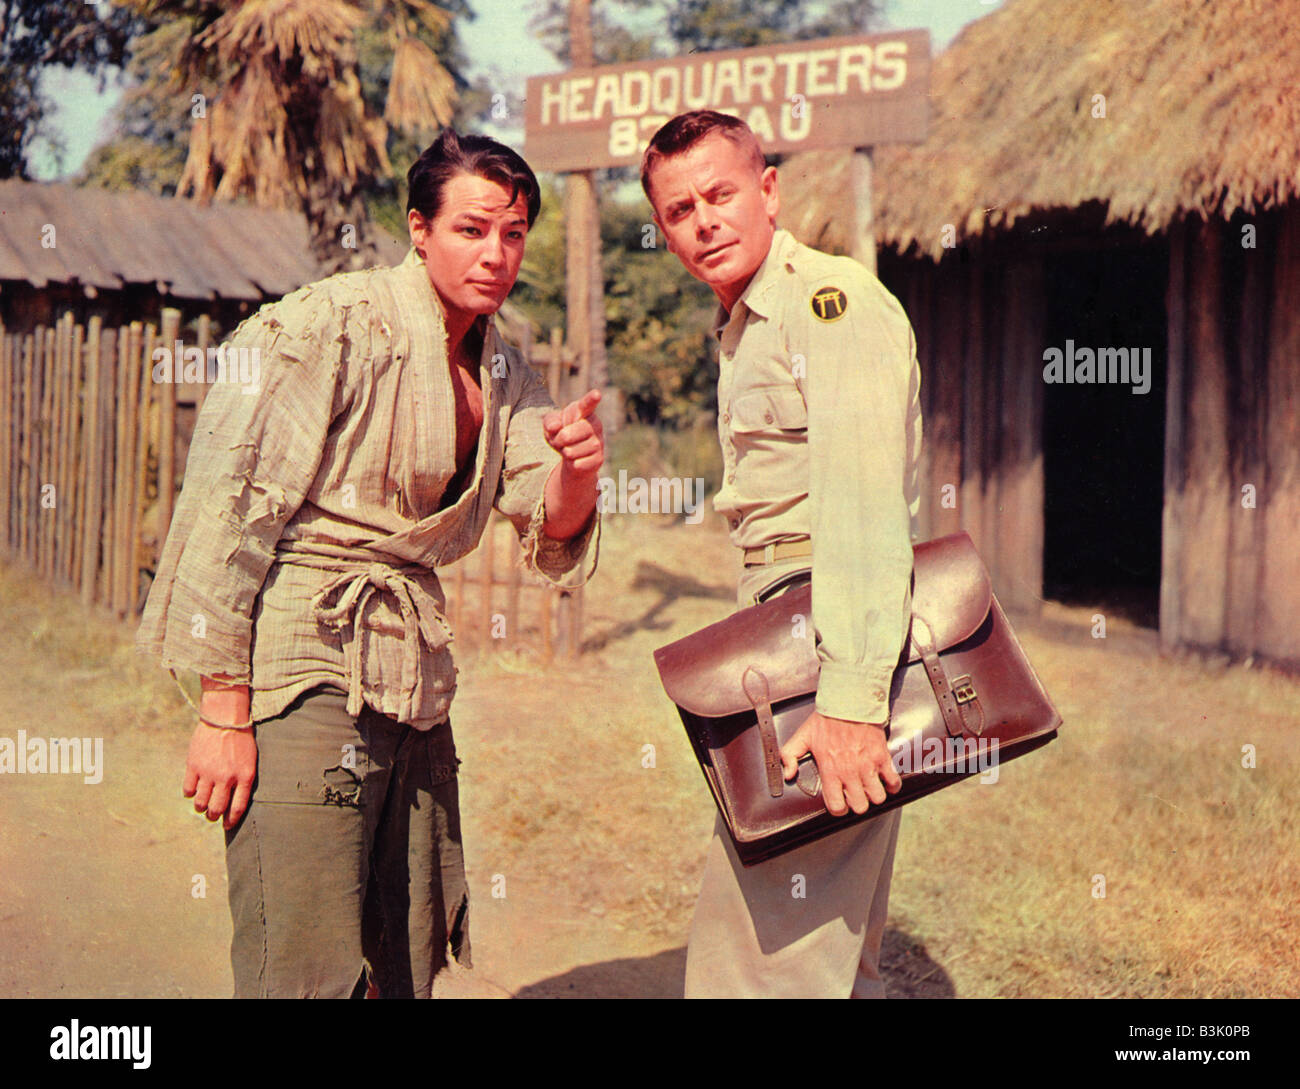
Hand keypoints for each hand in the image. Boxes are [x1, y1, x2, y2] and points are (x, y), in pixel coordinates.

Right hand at [183, 722, 257, 830]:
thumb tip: (232, 804)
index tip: (227, 826)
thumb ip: (242, 781)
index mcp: (244, 776)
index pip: (237, 808)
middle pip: (216, 809)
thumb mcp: (249, 761)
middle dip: (213, 816)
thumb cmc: (241, 740)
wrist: (225, 718)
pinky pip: (188, 790)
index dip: (231, 821)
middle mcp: (226, 777)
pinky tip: (194, 789)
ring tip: (202, 805)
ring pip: (200, 803)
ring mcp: (209, 772)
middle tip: (212, 815)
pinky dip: (190, 793)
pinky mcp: (193, 766)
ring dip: (201, 807)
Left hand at [543, 388, 603, 476]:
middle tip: (562, 439)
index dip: (591, 399)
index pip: (587, 404)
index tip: (597, 394)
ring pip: (570, 452)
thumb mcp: (551, 425)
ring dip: (565, 452)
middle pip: (566, 436)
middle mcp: (595, 425)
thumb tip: (555, 427)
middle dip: (558, 440)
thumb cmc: (561, 433)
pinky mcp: (599, 459)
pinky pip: (576, 464)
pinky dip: (571, 464)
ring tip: (570, 448)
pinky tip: (577, 459)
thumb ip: (549, 421)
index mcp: (584, 412)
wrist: (573, 455)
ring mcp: (599, 442)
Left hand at [780, 710, 900, 816]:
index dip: (838, 809)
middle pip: (860, 806)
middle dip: (858, 804)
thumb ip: (790, 756)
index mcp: (830, 770)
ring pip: (877, 797)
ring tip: (870, 788)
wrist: (849, 703)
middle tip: (856, 795)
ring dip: (874, 795)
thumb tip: (788, 774)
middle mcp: (850, 772)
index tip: (839, 804)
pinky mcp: (882, 758)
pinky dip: (892, 785)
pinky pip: (893, 781)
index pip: (836, 806)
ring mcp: (868, 766)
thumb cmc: (826, 720)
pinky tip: (886, 781)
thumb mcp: (802, 737)